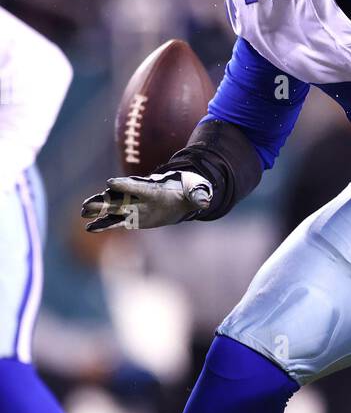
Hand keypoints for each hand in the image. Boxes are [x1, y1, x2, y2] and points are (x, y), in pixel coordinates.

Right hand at [81, 170, 212, 232]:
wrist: (181, 194)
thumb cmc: (188, 190)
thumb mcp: (196, 191)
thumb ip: (198, 195)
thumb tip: (206, 200)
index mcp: (153, 188)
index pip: (137, 185)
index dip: (125, 185)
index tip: (111, 183)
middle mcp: (139, 196)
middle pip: (118, 197)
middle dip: (104, 199)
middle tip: (88, 203)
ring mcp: (133, 205)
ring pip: (112, 207)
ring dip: (98, 210)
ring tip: (83, 212)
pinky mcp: (132, 216)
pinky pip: (115, 221)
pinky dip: (103, 224)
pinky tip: (90, 228)